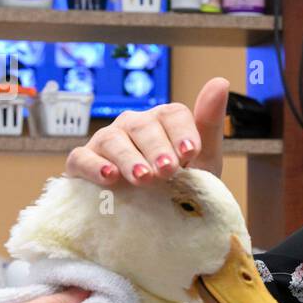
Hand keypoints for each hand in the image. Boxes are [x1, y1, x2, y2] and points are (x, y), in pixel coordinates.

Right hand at [65, 77, 228, 183]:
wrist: (158, 221)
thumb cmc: (181, 185)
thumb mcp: (204, 160)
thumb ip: (209, 124)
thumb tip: (220, 81)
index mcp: (164, 122)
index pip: (172, 115)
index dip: (182, 132)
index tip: (190, 153)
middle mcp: (133, 125)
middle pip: (143, 126)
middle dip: (157, 149)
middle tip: (167, 171)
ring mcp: (107, 142)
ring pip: (113, 139)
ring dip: (128, 158)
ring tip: (142, 178)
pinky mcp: (84, 162)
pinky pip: (82, 158)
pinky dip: (94, 166)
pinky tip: (109, 177)